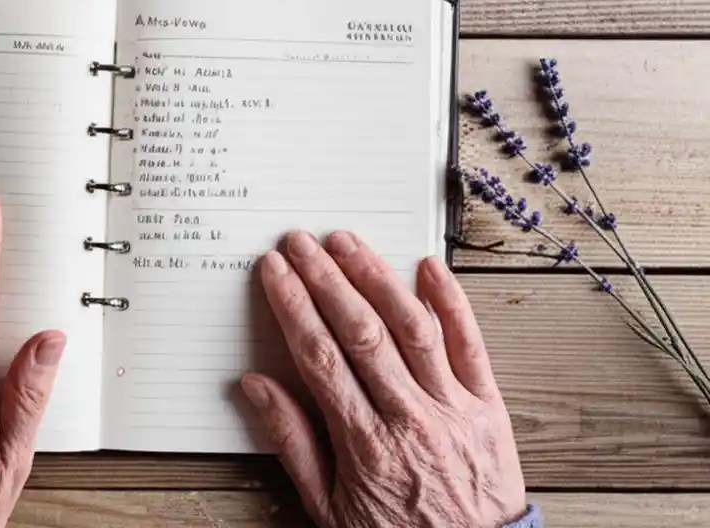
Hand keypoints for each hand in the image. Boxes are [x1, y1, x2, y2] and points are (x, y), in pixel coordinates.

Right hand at [242, 231, 526, 527]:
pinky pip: (471, 345)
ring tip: (348, 243)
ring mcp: (453, 409)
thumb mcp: (328, 507)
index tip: (275, 273)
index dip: (294, 307)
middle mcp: (410, 419)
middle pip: (361, 333)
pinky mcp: (488, 407)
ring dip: (375, 278)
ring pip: (412, 328)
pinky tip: (429, 267)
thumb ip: (293, 443)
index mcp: (365, 446)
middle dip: (325, 279)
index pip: (320, 358)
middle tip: (301, 243)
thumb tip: (256, 387)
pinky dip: (451, 302)